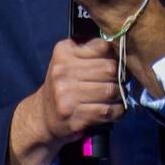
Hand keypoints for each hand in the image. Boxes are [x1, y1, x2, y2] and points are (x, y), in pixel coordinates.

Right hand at [8, 38, 123, 164]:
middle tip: (120, 83)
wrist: (42, 115)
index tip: (115, 65)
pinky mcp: (74, 116)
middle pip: (110, 69)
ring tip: (117, 97)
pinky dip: (117, 111)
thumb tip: (122, 53)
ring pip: (110, 90)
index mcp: (63, 52)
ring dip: (120, 95)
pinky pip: (106, 111)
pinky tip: (115, 110)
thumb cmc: (63, 85)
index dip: (114, 56)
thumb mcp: (69, 61)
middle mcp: (62, 71)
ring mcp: (66, 95)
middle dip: (120, 77)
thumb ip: (91, 51)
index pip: (102, 47)